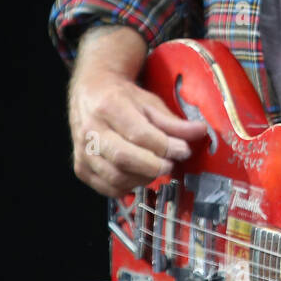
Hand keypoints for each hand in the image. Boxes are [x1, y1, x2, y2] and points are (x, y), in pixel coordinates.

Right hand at [68, 27, 206, 196]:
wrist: (91, 93)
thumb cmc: (122, 98)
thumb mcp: (150, 103)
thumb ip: (174, 121)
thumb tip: (199, 132)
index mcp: (109, 106)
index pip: (139, 133)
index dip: (164, 146)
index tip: (183, 150)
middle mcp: (91, 129)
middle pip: (123, 157)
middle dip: (153, 165)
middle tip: (171, 163)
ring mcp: (83, 151)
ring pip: (115, 176)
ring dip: (143, 178)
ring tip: (157, 167)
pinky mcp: (81, 168)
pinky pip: (107, 187)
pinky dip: (128, 187)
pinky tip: (140, 176)